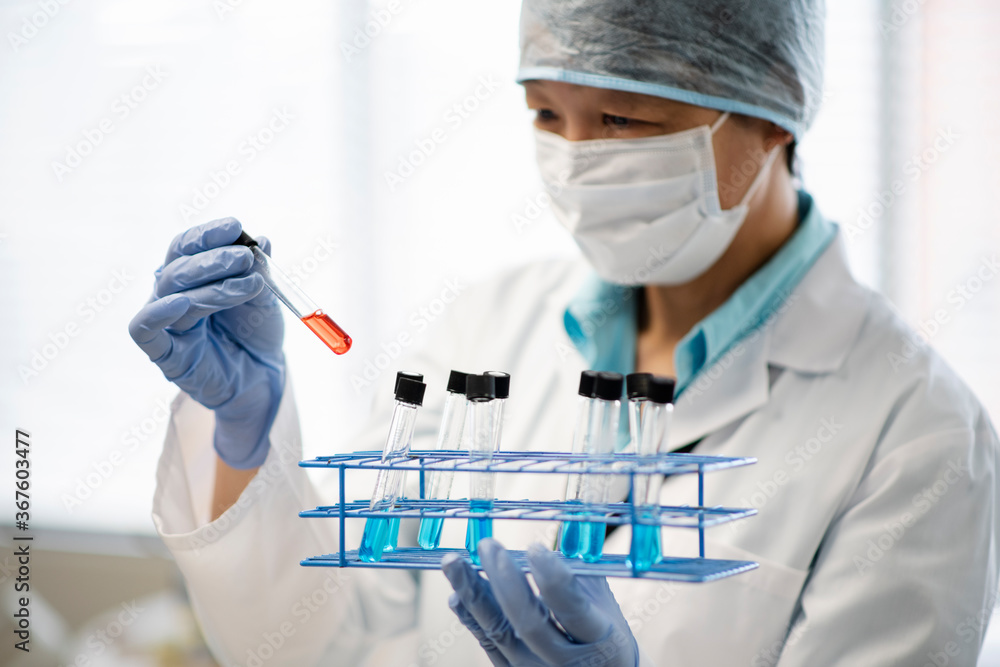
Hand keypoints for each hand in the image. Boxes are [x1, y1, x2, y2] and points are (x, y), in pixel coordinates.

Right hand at [128, 217, 284, 468]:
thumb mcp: (263, 297)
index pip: (188, 246)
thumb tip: (259, 239)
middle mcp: (172, 295)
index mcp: (192, 277)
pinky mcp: (163, 353)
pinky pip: (145, 328)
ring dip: (211, 284)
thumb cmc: (256, 335)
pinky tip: (184, 303)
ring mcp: (166, 323)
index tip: (236, 226)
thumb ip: (258, 270)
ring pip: (173, 292)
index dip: (208, 235)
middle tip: (245, 257)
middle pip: (178, 266)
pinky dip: (159, 312)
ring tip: (249, 285)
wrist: (263, 378)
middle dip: (213, 258)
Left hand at [442, 539, 638, 666]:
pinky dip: (470, 617)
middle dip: (506, 583)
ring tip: (453, 562)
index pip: (573, 610)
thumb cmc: (602, 634)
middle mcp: (566, 662)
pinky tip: (456, 594)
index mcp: (599, 639)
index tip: (535, 548)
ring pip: (499, 633)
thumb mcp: (604, 604)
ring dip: (473, 594)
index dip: (554, 580)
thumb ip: (581, 572)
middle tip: (488, 546)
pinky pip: (487, 644)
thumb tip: (556, 533)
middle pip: (530, 624)